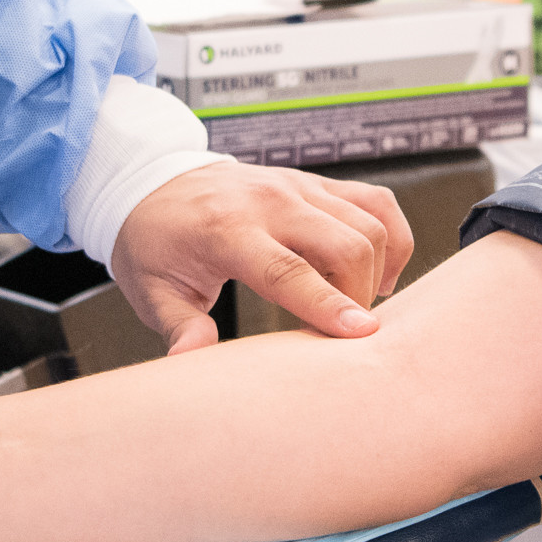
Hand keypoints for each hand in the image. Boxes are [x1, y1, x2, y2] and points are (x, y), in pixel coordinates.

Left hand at [109, 161, 415, 354]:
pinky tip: (377, 269)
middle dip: (358, 295)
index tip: (361, 334)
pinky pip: (376, 202)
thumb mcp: (151, 290)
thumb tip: (191, 359)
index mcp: (227, 229)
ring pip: (369, 222)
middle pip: (346, 243)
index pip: (288, 270)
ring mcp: (298, 186)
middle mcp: (270, 201)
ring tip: (353, 303)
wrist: (154, 182)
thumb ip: (178, 326)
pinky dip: (390, 237)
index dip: (327, 304)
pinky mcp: (316, 183)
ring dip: (375, 269)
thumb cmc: (155, 243)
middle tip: (342, 332)